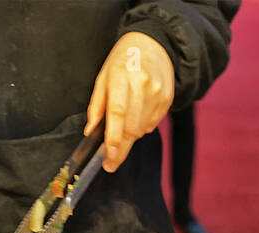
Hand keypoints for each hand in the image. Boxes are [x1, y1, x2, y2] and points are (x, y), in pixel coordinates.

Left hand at [85, 32, 174, 172]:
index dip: (113, 138)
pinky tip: (137, 116)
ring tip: (123, 129)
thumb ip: (97, 105)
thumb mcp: (104, 77)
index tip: (109, 156)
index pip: (117, 113)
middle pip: (131, 128)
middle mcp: (142, 85)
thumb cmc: (123, 61)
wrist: (154, 44)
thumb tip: (90, 131)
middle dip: (121, 149)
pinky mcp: (167, 99)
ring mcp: (157, 93)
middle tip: (110, 162)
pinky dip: (142, 127)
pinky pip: (152, 124)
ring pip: (142, 129)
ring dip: (130, 137)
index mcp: (122, 78)